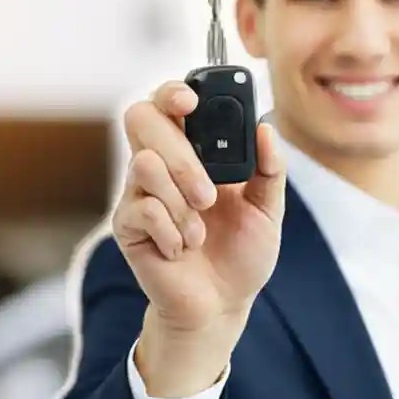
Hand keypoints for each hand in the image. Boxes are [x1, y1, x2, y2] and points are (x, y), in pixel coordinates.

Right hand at [112, 80, 285, 396]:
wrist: (221, 305)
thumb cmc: (240, 254)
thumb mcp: (268, 209)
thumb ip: (270, 169)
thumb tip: (266, 128)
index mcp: (191, 151)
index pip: (168, 102)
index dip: (172, 92)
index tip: (191, 103)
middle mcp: (160, 164)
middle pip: (141, 118)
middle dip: (179, 152)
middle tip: (208, 192)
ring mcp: (138, 193)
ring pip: (143, 165)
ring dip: (181, 201)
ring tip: (200, 230)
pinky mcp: (127, 225)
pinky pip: (142, 209)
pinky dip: (173, 232)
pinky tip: (182, 249)